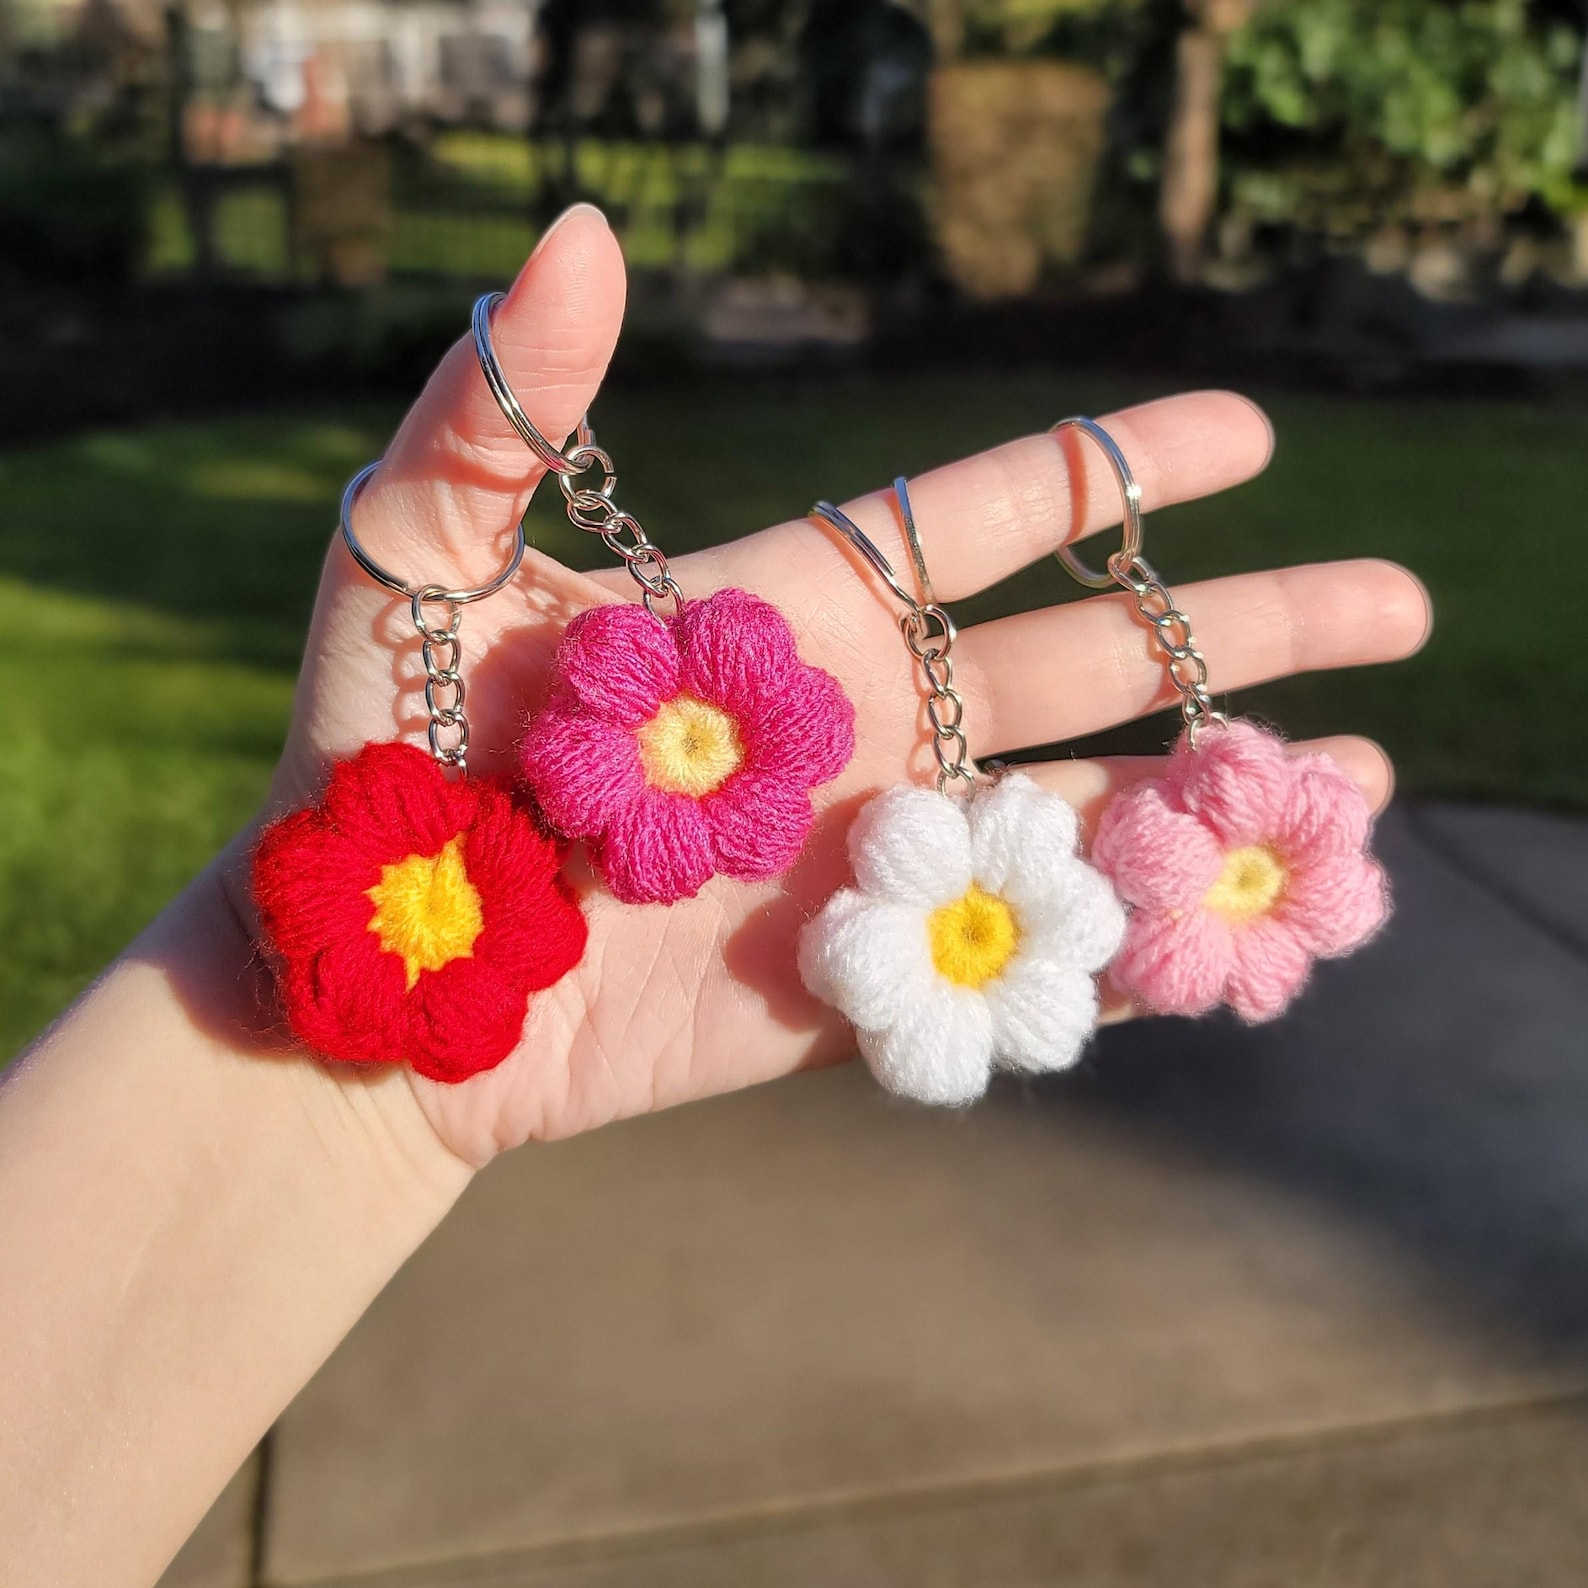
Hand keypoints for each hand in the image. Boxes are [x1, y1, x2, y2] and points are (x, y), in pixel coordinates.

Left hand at [261, 205, 1429, 1164]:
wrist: (365, 978)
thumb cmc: (367, 757)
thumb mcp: (412, 560)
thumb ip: (502, 410)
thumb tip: (587, 236)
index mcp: (786, 616)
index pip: (983, 524)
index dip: (1115, 473)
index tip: (1247, 431)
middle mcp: (854, 729)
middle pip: (1086, 662)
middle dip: (1243, 627)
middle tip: (1395, 603)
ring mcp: (864, 860)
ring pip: (1080, 814)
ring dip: (1222, 795)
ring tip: (1367, 777)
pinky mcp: (852, 991)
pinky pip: (1016, 970)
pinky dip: (1132, 958)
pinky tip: (1248, 935)